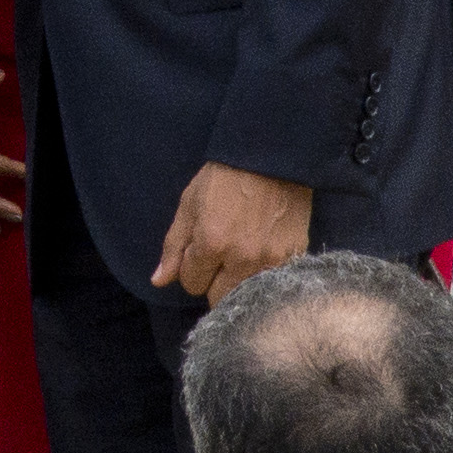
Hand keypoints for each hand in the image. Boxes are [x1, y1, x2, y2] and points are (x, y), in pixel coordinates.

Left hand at [150, 162, 310, 303]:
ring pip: (245, 292)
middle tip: (220, 256)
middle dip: (213, 281)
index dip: (192, 267)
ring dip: (238, 279)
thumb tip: (158, 282)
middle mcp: (242, 258)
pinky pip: (271, 279)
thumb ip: (174, 247)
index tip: (200, 250)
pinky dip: (263, 271)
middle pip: (218, 297)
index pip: (192, 283)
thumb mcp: (189, 205)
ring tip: (241, 252)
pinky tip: (262, 249)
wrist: (271, 155)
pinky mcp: (294, 254)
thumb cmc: (224, 177)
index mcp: (211, 243)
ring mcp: (271, 258)